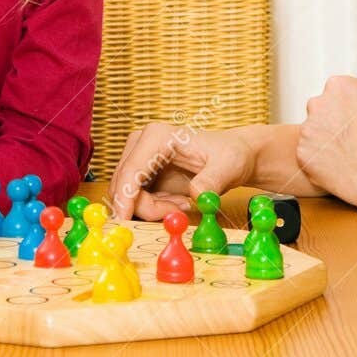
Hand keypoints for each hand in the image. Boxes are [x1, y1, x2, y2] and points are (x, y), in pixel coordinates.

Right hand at [108, 123, 259, 221]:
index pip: (131, 170)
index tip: (124, 220)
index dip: (124, 197)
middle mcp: (141, 144)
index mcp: (157, 136)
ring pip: (128, 196)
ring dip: (154, 209)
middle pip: (125, 186)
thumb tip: (196, 194)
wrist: (232, 156)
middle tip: (179, 212)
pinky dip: (156, 208)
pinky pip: (137, 200)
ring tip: (184, 203)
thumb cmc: (230, 155)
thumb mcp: (228, 167)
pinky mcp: (142, 174)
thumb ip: (212, 181)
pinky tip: (178, 201)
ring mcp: (139, 159)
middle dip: (149, 207)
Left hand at [296, 76, 356, 214]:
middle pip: (321, 111)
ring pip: (313, 134)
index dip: (350, 110)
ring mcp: (308, 129)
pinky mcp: (302, 154)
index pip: (337, 92)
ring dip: (326, 143)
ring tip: (350, 157)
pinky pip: (309, 156)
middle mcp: (319, 103)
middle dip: (333, 123)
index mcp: (340, 86)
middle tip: (354, 142)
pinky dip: (320, 163)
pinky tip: (341, 169)